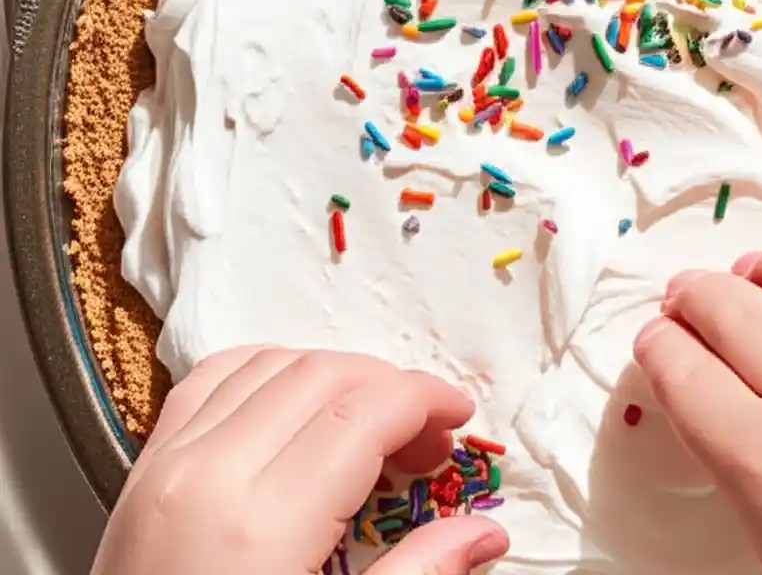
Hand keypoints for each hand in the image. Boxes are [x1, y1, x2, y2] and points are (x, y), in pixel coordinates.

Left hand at [93, 347, 508, 574]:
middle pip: (322, 376)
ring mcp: (165, 466)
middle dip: (390, 389)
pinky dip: (265, 371)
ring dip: (333, 375)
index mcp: (262, 524)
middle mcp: (208, 475)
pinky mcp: (142, 471)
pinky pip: (209, 379)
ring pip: (268, 363)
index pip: (364, 412)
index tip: (458, 416)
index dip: (424, 399)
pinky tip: (294, 403)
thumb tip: (482, 534)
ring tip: (369, 423)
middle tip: (426, 440)